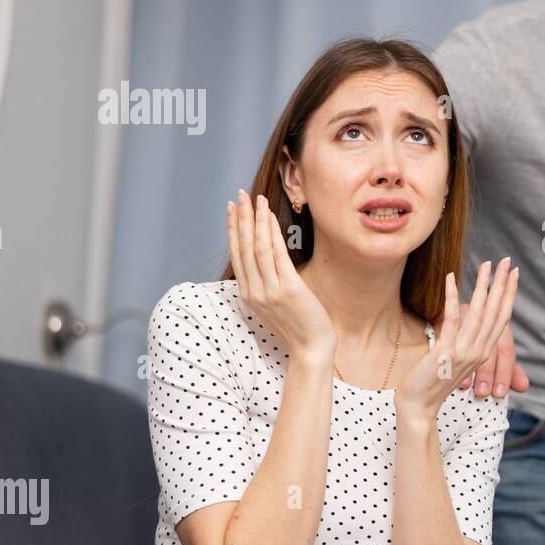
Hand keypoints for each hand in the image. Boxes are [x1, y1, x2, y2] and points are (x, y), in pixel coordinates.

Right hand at [228, 190, 335, 360]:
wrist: (312, 348)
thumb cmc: (297, 326)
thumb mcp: (274, 304)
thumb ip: (266, 284)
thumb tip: (266, 261)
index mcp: (248, 295)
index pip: (237, 255)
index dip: (233, 230)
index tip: (232, 210)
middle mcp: (254, 291)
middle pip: (243, 248)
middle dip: (240, 219)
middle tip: (238, 195)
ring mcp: (269, 290)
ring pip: (257, 248)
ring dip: (255, 220)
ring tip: (255, 199)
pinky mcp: (287, 289)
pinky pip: (276, 255)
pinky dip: (272, 233)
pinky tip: (270, 216)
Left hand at [396, 258, 518, 418]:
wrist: (419, 407)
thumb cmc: (432, 383)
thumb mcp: (454, 361)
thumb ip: (464, 343)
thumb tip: (468, 321)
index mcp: (483, 353)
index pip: (501, 318)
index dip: (508, 295)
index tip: (512, 274)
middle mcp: (479, 351)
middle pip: (494, 312)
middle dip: (501, 284)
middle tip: (506, 261)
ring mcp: (464, 352)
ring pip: (478, 313)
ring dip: (483, 286)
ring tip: (487, 265)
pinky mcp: (446, 352)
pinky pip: (451, 319)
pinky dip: (451, 297)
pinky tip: (450, 278)